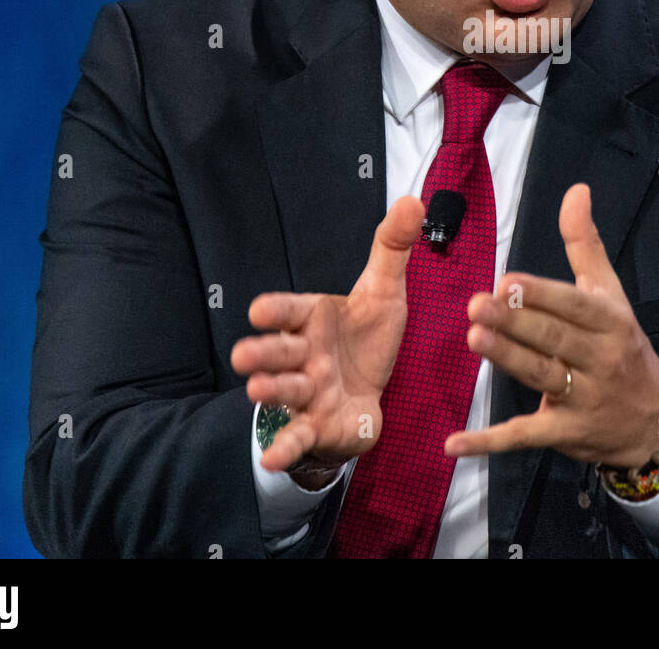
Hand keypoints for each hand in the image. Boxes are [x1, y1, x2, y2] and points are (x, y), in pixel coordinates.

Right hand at [231, 194, 423, 474]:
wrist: (369, 393)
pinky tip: (272, 457)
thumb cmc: (366, 338)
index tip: (259, 310)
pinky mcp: (315, 424)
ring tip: (256, 390)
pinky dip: (283, 447)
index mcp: (313, 319)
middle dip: (262, 353)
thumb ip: (392, 247)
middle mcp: (302, 354)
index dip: (275, 312)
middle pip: (278, 352)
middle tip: (245, 355)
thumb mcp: (384, 291)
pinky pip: (296, 436)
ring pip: (283, 390)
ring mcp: (305, 392)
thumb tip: (413, 200)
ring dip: (270, 391)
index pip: (289, 311)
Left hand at [444, 183, 658, 469]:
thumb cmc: (621, 344)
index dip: (541, 294)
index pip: (574, 305)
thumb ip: (585, 243)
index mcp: (610, 321)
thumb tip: (576, 190)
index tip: (507, 280)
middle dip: (515, 323)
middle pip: (553, 339)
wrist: (652, 420)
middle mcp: (600, 359)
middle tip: (475, 305)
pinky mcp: (565, 433)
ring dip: (506, 360)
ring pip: (540, 377)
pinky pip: (524, 436)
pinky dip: (489, 442)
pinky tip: (454, 442)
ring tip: (473, 339)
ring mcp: (584, 399)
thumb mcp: (609, 293)